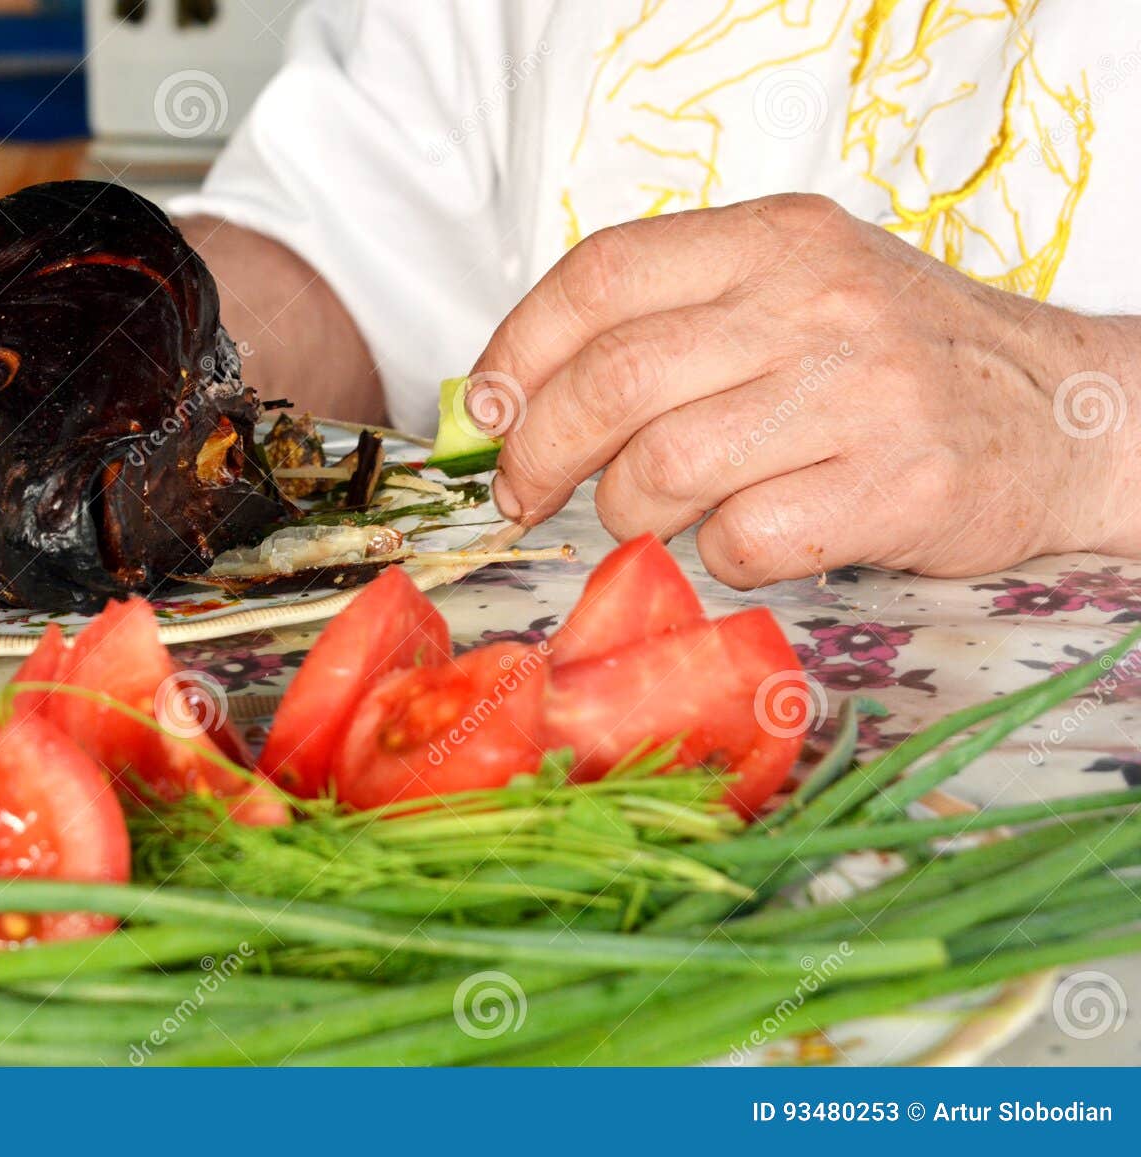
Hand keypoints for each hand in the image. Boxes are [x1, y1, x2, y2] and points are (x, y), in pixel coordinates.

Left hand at [470, 193, 1140, 585]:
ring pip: (663, 470)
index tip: (483, 412)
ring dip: (627, 512)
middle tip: (524, 495)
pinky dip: (715, 555)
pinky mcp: (896, 489)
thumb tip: (512, 399)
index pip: (601, 275)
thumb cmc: (893, 360)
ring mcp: (862, 395)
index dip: (516, 350)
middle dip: (540, 454)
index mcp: (775, 239)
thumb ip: (672, 323)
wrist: (1062, 412)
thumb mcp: (794, 293)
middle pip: (613, 383)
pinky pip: (740, 541)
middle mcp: (816, 303)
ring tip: (651, 515)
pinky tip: (745, 538)